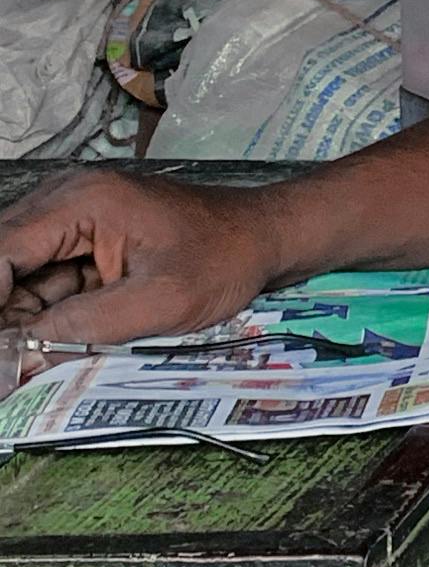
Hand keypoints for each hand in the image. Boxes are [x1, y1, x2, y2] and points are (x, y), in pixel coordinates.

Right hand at [0, 171, 283, 358]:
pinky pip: (42, 283)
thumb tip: (20, 356)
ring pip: (16, 278)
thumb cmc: (224, 258)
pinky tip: (41, 350)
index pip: (1, 251)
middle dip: (3, 316)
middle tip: (8, 365)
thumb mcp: (160, 302)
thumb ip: (85, 327)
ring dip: (17, 321)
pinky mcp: (83, 244)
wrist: (264, 236)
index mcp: (82, 201)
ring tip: (21, 364)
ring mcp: (72, 221)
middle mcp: (66, 202)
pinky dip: (38, 317)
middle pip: (2, 262)